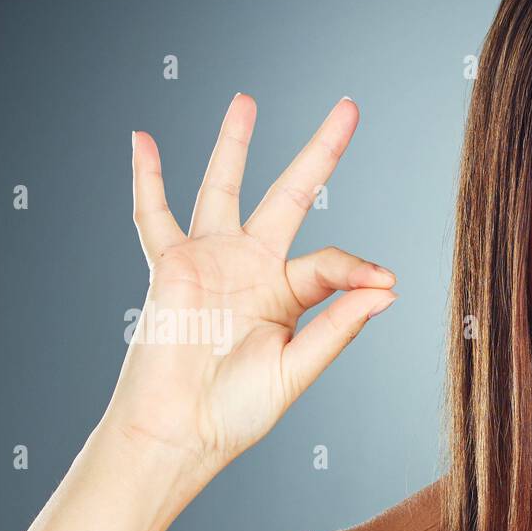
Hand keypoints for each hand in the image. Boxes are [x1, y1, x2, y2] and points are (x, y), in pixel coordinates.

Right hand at [104, 94, 395, 476]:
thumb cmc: (237, 411)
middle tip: (348, 108)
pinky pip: (153, 215)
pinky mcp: (171, 266)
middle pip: (290, 195)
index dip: (358, 268)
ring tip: (247, 101)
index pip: (331, 262)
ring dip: (234, 144)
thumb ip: (338, 326)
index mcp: (291, 295)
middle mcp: (254, 269)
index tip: (384, 282)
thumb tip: (387, 290)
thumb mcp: (298, 369)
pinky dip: (146, 178)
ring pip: (223, 188)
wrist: (178, 429)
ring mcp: (211, 261)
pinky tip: (144, 140)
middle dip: (318, 152)